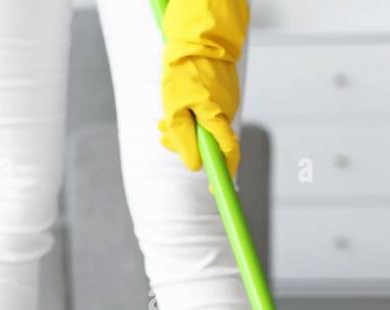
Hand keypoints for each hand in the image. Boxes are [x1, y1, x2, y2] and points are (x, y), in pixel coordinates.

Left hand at [159, 0, 249, 177]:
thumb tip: (193, 165)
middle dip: (185, 147)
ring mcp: (224, 104)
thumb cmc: (183, 71)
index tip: (217, 191)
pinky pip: (205, 114)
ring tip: (162, 123)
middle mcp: (225, 114)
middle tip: (165, 139)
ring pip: (203, 128)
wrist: (198, 38)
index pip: (228, 155)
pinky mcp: (220, 95)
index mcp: (216, 120)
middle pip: (209, 144)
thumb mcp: (174, 109)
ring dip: (182, 130)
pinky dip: (189, 117)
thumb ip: (182, 139)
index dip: (223, 175)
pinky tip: (172, 109)